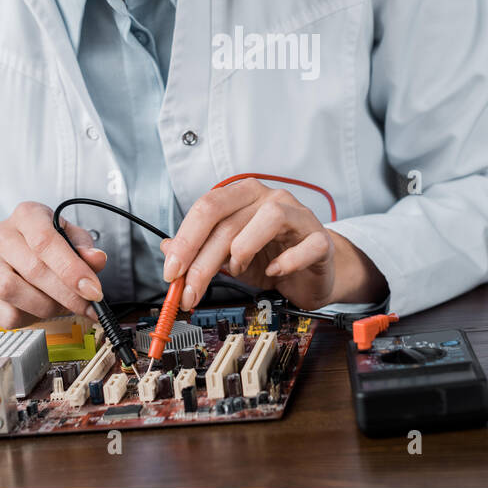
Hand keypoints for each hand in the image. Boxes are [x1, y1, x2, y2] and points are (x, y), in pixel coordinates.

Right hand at [0, 201, 106, 328]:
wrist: (10, 249)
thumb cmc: (44, 242)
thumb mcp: (69, 236)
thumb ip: (84, 248)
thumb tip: (97, 259)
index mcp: (26, 216)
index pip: (46, 242)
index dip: (72, 270)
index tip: (93, 291)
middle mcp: (0, 236)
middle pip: (33, 270)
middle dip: (67, 295)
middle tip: (87, 306)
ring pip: (13, 293)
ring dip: (46, 307)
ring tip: (60, 304)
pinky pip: (4, 314)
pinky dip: (28, 318)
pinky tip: (37, 308)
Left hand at [159, 179, 353, 310]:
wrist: (313, 272)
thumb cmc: (272, 257)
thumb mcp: (229, 256)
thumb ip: (201, 250)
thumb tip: (167, 250)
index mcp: (244, 196)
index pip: (208, 207)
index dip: (185, 240)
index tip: (171, 271)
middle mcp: (270, 198)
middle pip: (230, 221)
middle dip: (202, 261)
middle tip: (189, 290)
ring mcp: (299, 216)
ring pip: (270, 217)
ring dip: (244, 250)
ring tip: (237, 271)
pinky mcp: (320, 240)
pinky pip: (306, 246)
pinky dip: (287, 262)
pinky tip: (274, 273)